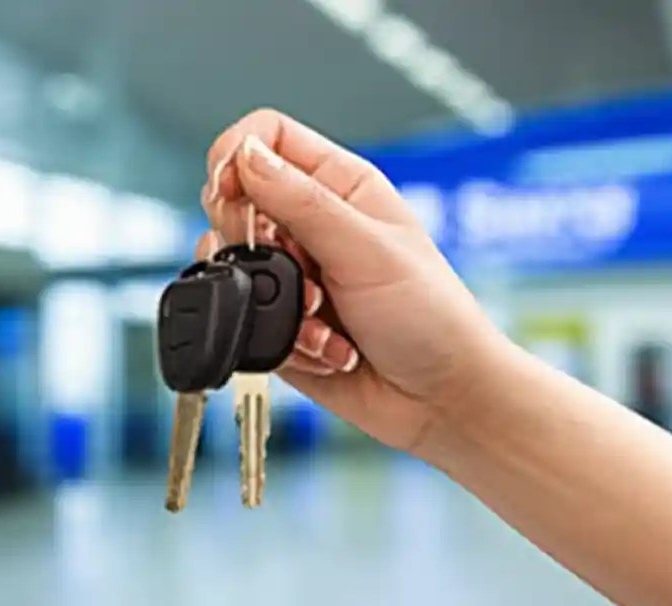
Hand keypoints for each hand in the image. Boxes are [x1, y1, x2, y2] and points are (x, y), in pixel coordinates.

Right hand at [201, 109, 513, 452]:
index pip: (265, 138)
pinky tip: (327, 349)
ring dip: (271, 301)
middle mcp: (310, 225)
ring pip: (231, 265)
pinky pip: (243, 320)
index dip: (236, 155)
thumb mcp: (367, 249)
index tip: (230, 190)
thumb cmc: (432, 317)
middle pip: (232, 199)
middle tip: (290, 267)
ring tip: (318, 316)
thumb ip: (300, 201)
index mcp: (339, 186)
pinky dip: (281, 341)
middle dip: (248, 239)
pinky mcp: (279, 323)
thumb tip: (244, 155)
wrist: (442, 401)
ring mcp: (292, 275)